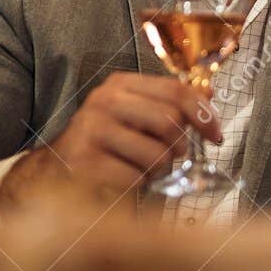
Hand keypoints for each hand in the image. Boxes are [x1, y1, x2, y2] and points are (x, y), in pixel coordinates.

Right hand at [0, 72, 220, 207]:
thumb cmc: (105, 144)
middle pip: (170, 122)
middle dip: (178, 147)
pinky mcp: (85, 162)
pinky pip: (136, 178)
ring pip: (157, 155)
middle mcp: (104, 101)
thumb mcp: (135, 115)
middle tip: (171, 157)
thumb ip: (171, 105)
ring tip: (141, 168)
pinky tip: (123, 179)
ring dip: (157, 170)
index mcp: (120, 85)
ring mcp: (92, 131)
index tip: (216, 135)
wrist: (55, 170)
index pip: (176, 92)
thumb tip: (210, 94)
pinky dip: (137, 185)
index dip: (204, 115)